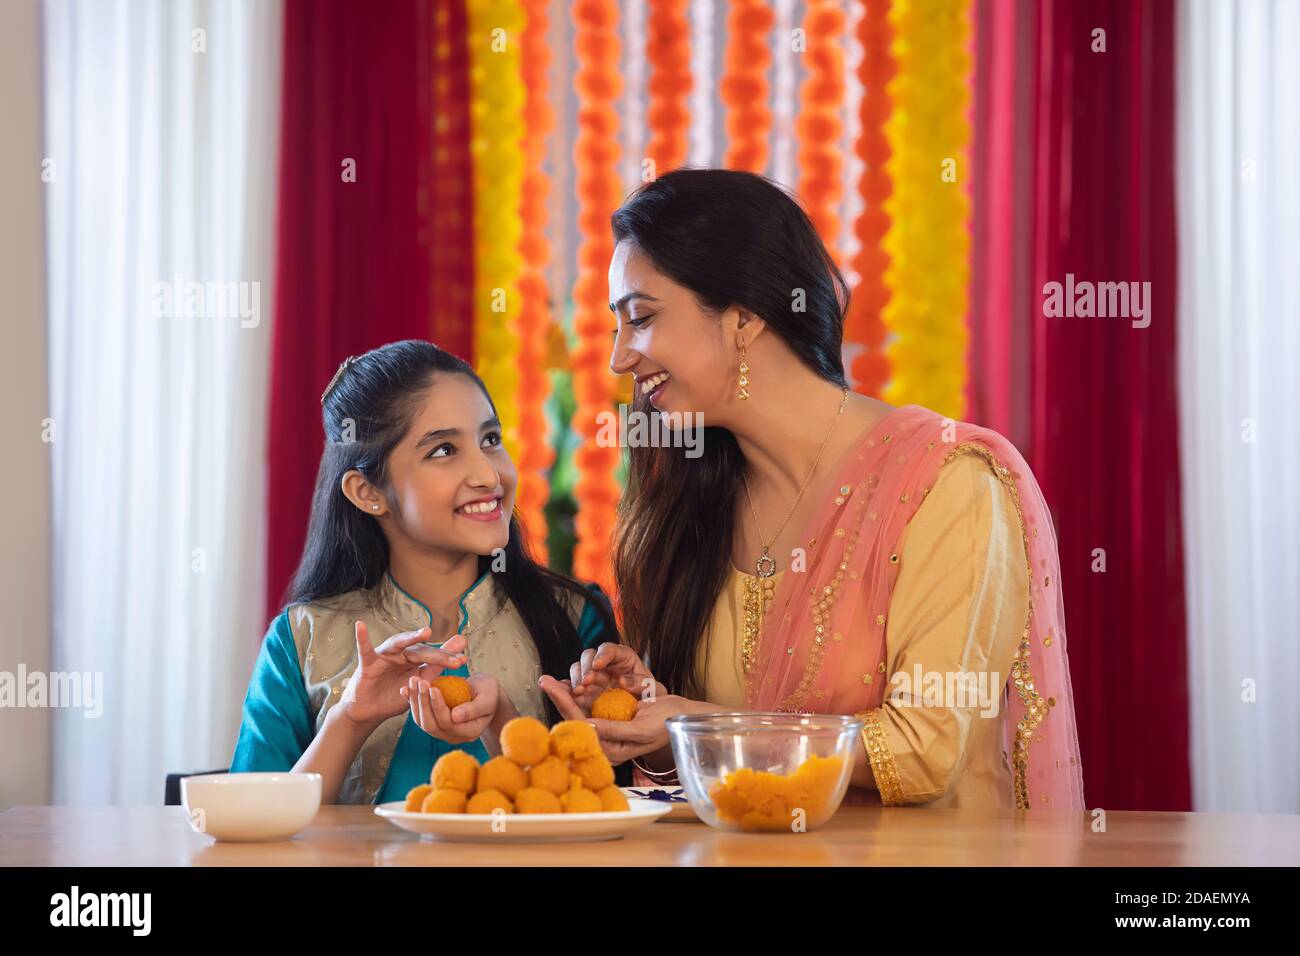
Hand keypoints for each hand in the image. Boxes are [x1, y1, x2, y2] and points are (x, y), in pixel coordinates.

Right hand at [335, 622, 466, 729]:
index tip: (463, 660)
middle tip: (454, 658)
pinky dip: (362, 637)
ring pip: (399, 645)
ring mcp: (384, 655)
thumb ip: (436, 669)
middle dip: (438, 655)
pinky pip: (364, 648)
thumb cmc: (393, 695)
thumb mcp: (417, 684)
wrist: (369, 711)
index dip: (447, 658)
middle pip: (420, 651)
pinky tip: (360, 625)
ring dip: (411, 638)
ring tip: (426, 632)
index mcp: (414, 659)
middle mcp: (400, 653)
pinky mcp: (367, 662)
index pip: (432, 657)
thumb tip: (460, 654)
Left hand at [401, 672, 501, 744]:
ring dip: (415, 701)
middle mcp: (453, 736)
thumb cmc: (488, 692)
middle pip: (431, 725)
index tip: (433, 688)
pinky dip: (411, 702)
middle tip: (419, 682)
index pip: (448, 723)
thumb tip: (456, 717)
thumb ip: (475, 708)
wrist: (484, 693)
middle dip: (423, 703)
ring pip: (422, 721)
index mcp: (469, 732)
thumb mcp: (488, 697)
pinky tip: (405, 689)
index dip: (439, 707)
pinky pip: (419, 715)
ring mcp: (442, 731)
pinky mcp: (434, 722)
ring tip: (413, 681)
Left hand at [539, 675, 692, 763]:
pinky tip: (566, 686)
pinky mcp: (610, 720)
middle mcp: (605, 744)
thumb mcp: (641, 729)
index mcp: (612, 752)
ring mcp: (606, 732)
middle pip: (576, 719)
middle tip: (545, 680)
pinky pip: (588, 708)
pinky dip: (577, 696)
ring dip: (565, 696)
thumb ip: (614, 730)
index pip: (583, 726)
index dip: (566, 705)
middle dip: (560, 698)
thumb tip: (587, 725)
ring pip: (579, 712)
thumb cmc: (665, 725)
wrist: (681, 718)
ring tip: (550, 682)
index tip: (552, 687)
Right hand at [560, 643, 665, 713]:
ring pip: (577, 669)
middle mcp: (605, 666)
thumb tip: (622, 680)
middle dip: (586, 667)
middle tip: (587, 680)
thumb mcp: (654, 691)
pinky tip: (566, 696)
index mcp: (623, 659)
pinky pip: (569, 688)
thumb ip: (643, 683)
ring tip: (580, 690)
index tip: (599, 664)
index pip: (609, 649)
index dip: (603, 654)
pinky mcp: (583, 693)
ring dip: (575, 678)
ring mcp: (592, 679)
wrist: (645, 718)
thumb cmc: (651, 700)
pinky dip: (565, 690)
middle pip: (588, 656)